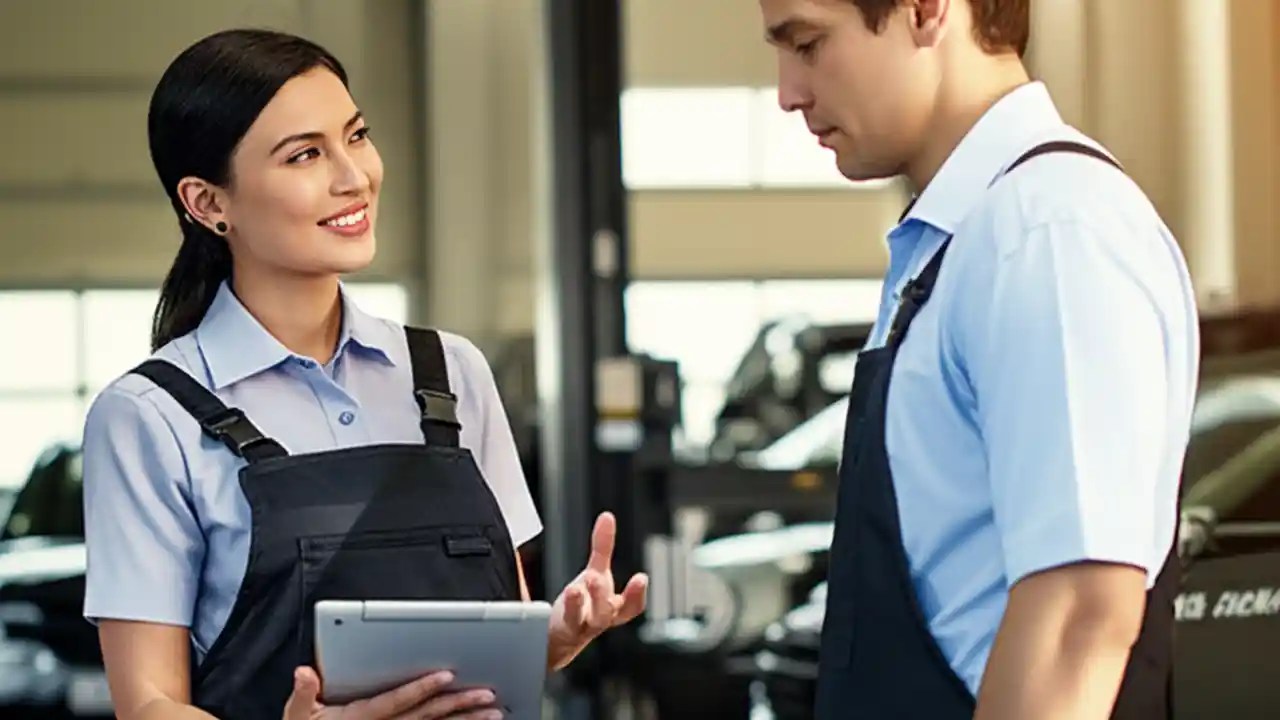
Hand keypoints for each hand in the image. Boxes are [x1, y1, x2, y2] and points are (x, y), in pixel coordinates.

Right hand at [282, 667, 501, 719]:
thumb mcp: (299, 716)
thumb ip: (303, 694)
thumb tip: (304, 672)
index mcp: (361, 717)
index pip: (397, 701)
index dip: (421, 688)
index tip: (446, 675)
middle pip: (427, 716)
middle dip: (458, 704)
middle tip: (487, 694)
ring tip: (493, 712)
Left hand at [547, 511, 647, 670]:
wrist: (560, 642)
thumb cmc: (585, 605)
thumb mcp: (596, 574)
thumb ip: (603, 547)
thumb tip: (607, 516)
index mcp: (610, 607)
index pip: (630, 606)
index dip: (636, 594)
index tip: (640, 578)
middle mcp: (595, 619)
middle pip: (603, 612)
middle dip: (601, 596)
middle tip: (595, 578)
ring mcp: (574, 626)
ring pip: (578, 620)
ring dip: (576, 605)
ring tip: (572, 590)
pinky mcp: (554, 630)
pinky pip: (553, 621)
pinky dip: (549, 612)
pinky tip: (544, 597)